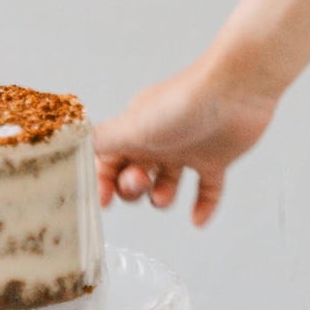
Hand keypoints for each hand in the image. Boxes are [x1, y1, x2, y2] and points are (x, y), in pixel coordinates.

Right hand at [94, 58, 276, 226]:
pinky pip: (207, 190)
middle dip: (133, 188)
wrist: (235, 89)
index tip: (103, 202)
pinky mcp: (216, 158)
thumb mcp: (133, 126)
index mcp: (135, 129)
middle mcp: (158, 139)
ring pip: (167, 184)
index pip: (109, 161)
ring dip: (163, 198)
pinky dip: (203, 206)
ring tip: (166, 196)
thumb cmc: (182, 104)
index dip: (103, 182)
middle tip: (142, 183)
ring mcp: (187, 149)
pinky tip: (198, 220)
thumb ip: (103, 141)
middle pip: (135, 175)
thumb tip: (74, 145)